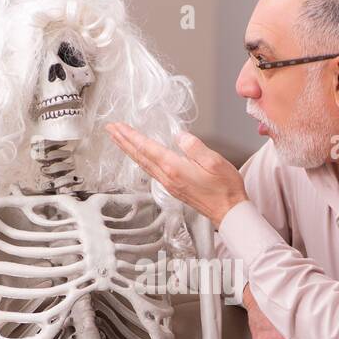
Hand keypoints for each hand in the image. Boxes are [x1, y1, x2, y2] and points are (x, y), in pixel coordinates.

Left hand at [103, 122, 247, 225]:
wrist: (229, 211)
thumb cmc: (225, 189)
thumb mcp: (214, 161)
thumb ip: (194, 146)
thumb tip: (179, 136)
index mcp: (175, 168)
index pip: (147, 148)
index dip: (131, 136)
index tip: (119, 126)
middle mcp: (168, 178)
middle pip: (140, 156)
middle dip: (123, 142)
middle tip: (110, 130)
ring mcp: (169, 184)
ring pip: (143, 164)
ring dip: (129, 150)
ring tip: (120, 140)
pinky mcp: (173, 188)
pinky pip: (151, 171)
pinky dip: (141, 160)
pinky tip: (140, 157)